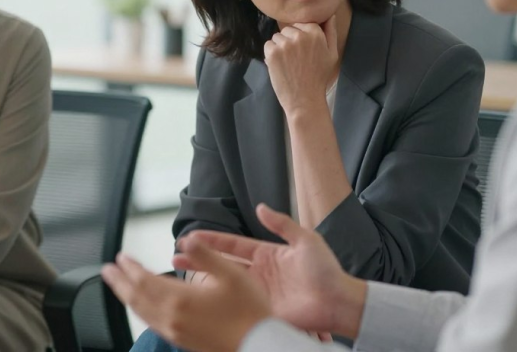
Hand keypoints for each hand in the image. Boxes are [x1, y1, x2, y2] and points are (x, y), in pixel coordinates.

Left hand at [102, 245, 270, 351]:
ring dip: (126, 296)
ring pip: (141, 312)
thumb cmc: (250, 311)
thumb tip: (186, 240)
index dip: (130, 267)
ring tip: (119, 286)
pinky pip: (151, 323)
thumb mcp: (232, 274)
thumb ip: (205, 255)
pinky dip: (140, 311)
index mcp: (180, 299)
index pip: (143, 280)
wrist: (260, 346)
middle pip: (135, 297)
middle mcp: (172, 317)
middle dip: (119, 282)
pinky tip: (143, 306)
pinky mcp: (181, 340)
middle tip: (107, 271)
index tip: (121, 257)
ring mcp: (175, 331)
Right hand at [175, 204, 367, 339]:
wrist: (339, 301)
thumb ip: (282, 223)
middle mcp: (258, 273)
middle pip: (222, 264)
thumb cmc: (327, 270)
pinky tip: (201, 298)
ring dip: (203, 279)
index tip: (192, 236)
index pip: (232, 244)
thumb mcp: (306, 239)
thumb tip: (260, 206)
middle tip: (177, 256)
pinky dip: (218, 302)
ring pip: (224, 284)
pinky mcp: (261, 310)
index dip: (212, 240)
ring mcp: (258, 292)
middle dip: (199, 259)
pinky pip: (236, 305)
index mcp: (267, 254)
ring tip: (181, 274)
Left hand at [264, 15, 338, 117]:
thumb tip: (330, 15)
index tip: (304, 52)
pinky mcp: (272, 53)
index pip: (302, 24)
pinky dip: (271, 54)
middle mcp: (299, 35)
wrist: (305, 99)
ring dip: (280, 47)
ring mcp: (285, 44)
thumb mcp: (332, 54)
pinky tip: (280, 65)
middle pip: (288, 29)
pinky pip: (268, 45)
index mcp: (316, 33)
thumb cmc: (319, 77)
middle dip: (290, 40)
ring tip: (289, 63)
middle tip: (297, 59)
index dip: (301, 37)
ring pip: (277, 37)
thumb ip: (331, 33)